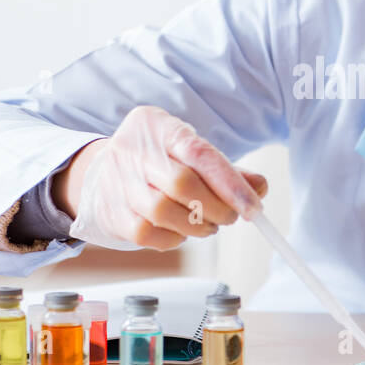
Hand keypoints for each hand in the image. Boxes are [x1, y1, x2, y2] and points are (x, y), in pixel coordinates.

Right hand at [65, 105, 266, 250]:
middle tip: (230, 217)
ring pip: (163, 212)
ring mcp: (116, 180)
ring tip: (208, 226)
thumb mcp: (191, 151)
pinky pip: (147, 233)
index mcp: (159, 126)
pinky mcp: (110, 211)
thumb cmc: (160, 161)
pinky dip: (173, 238)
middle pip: (181, 184)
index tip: (254, 207)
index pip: (199, 154)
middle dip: (216, 208)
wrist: (104, 170)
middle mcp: (132, 149)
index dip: (231, 184)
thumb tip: (259, 187)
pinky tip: (181, 231)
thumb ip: (226, 169)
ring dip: (197, 226)